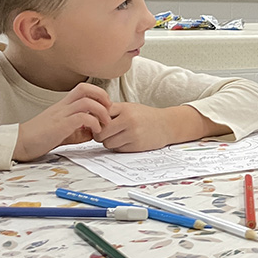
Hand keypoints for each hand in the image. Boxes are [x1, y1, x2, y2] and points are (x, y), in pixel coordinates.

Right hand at [14, 82, 111, 161]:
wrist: (19, 143)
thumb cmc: (39, 138)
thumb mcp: (63, 132)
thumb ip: (79, 130)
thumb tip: (94, 132)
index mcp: (63, 105)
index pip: (83, 89)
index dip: (99, 94)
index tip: (106, 107)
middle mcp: (63, 106)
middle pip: (85, 88)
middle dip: (102, 96)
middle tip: (109, 111)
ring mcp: (61, 114)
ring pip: (87, 101)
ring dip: (101, 111)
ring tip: (104, 123)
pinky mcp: (60, 125)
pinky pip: (82, 117)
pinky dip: (93, 123)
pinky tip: (94, 131)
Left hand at [96, 103, 229, 151]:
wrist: (167, 124)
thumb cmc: (145, 116)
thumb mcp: (129, 107)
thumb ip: (111, 111)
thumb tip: (90, 118)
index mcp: (124, 108)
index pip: (99, 116)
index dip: (96, 122)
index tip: (99, 123)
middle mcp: (128, 120)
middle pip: (101, 133)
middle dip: (100, 135)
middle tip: (105, 133)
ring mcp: (133, 134)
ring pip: (108, 143)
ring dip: (109, 142)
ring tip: (118, 137)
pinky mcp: (137, 146)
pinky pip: (118, 149)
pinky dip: (119, 147)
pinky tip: (127, 141)